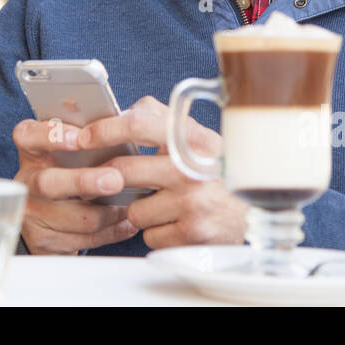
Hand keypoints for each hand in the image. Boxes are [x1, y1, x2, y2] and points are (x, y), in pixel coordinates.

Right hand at [12, 117, 140, 253]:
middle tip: (114, 179)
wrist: (48, 219)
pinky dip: (111, 231)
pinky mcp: (44, 241)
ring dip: (109, 213)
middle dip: (84, 181)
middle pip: (49, 183)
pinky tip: (125, 222)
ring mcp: (32, 214)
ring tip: (131, 205)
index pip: (29, 136)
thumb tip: (122, 126)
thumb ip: (87, 140)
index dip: (51, 136)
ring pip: (75, 217)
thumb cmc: (69, 174)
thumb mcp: (69, 154)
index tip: (79, 138)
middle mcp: (26, 182)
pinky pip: (85, 239)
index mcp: (32, 152)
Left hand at [77, 96, 247, 249]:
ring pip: (133, 209)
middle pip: (123, 170)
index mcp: (193, 139)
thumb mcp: (201, 140)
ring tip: (165, 206)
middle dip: (112, 178)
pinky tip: (176, 224)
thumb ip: (164, 119)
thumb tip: (127, 109)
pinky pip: (149, 235)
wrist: (261, 215)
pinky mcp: (190, 234)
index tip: (84, 138)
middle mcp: (191, 169)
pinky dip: (157, 232)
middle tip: (117, 180)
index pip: (138, 123)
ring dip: (141, 210)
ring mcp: (191, 203)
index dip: (104, 129)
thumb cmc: (220, 174)